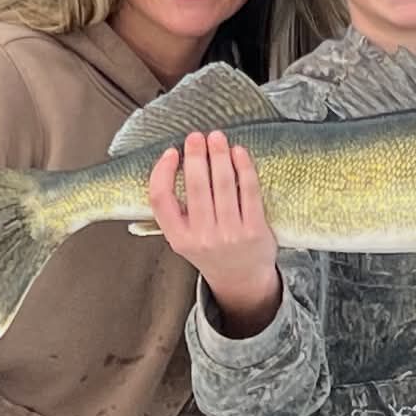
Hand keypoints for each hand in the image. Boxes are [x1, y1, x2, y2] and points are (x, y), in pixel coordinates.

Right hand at [148, 130, 280, 336]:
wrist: (241, 280)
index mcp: (178, 238)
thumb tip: (168, 163)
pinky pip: (249, 190)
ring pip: (224, 184)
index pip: (160, 200)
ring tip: (217, 138)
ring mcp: (230, 234)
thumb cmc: (211, 250)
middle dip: (196, 155)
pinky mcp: (254, 230)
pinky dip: (244, 167)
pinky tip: (239, 152)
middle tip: (196, 136)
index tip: (171, 152)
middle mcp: (202, 237)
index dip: (162, 172)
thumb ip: (174, 210)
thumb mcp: (183, 238)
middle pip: (196, 187)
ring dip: (219, 155)